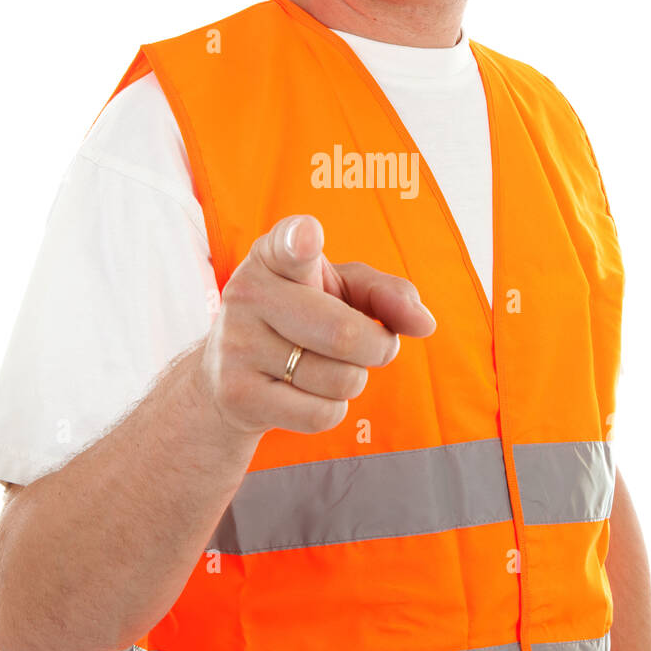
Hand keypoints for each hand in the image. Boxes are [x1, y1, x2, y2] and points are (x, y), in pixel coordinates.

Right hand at [198, 213, 435, 438]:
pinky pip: (321, 414)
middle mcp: (247, 293)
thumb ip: (386, 293)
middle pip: (345, 334)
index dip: (303, 241)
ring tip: (326, 367)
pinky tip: (307, 394)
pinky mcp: (236, 394)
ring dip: (352, 380)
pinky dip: (331, 409)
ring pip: (340, 380)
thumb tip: (424, 323)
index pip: (290, 245)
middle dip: (378, 347)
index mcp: (273, 256)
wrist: (225, 378)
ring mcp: (236, 345)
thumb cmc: (300, 319)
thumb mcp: (340, 291)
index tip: (308, 236)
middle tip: (372, 345)